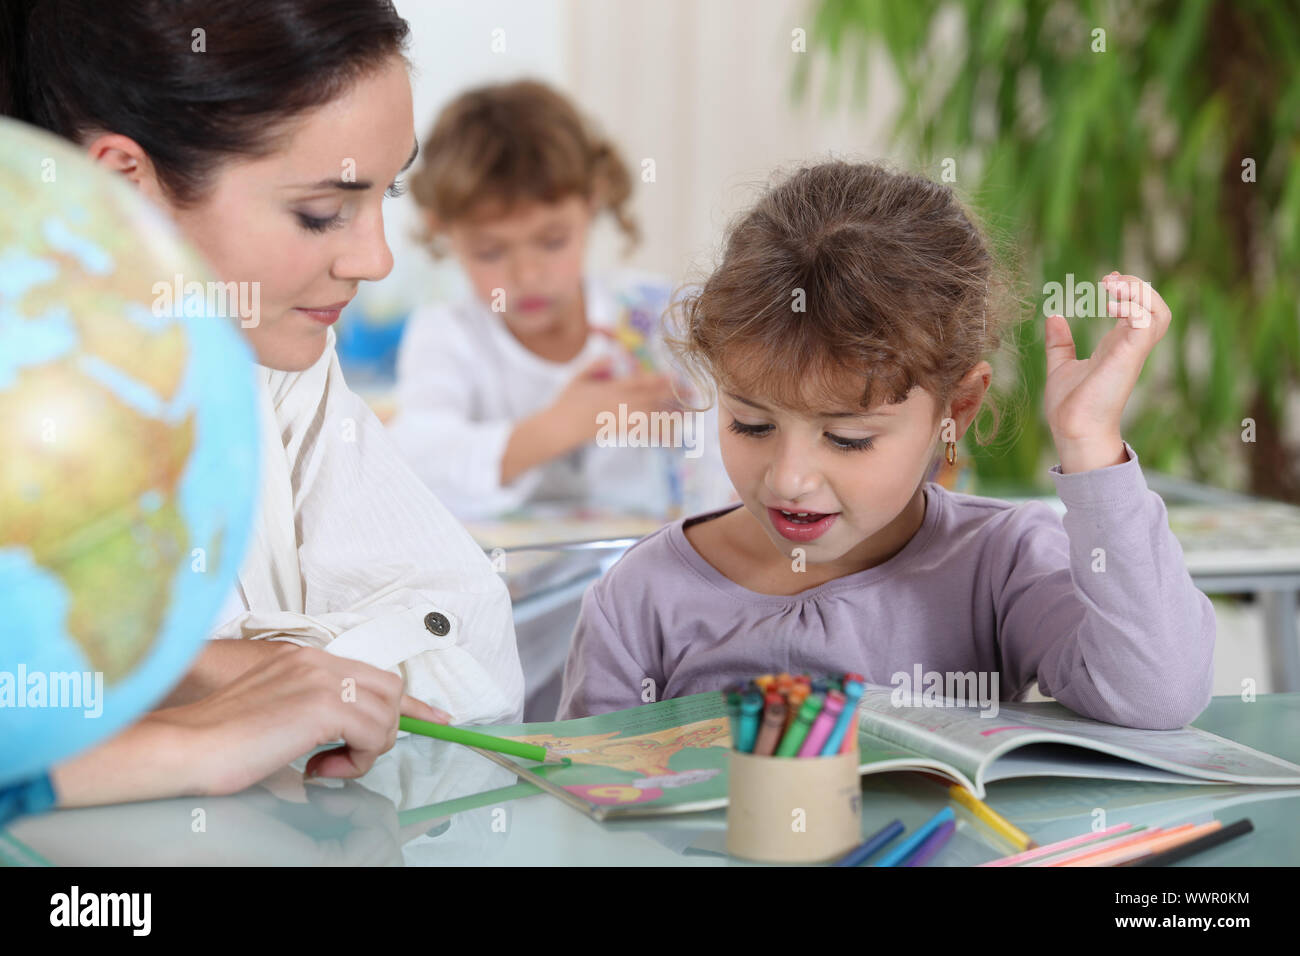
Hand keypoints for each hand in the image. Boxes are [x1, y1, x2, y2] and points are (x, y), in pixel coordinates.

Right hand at [52, 647, 448, 805]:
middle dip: (382, 730)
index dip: (412, 700)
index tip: (438, 717)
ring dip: (368, 748)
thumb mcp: (276, 715)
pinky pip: (375, 734)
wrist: (186, 745)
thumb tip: (340, 737)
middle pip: (390, 690)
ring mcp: (323, 679)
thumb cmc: (219, 740)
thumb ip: (311, 712)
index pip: (374, 673)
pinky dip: (358, 760)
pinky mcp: (324, 705)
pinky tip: (319, 769)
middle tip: (343, 757)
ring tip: (327, 764)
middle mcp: (318, 662)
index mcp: (305, 660)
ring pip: (388, 713)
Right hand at [550, 357, 677, 444]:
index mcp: (611, 388)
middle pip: (651, 398)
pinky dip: (658, 434)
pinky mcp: (618, 432)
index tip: (674, 377)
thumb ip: (595, 366)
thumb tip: (610, 358)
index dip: (658, 380)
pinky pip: (642, 433)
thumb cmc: (567, 402)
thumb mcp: (578, 378)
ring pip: (650, 416)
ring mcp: (620, 419)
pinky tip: (671, 436)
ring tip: (687, 414)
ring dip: (669, 414)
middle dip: (671, 396)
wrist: (559, 428)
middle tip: (691, 394)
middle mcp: (619, 404)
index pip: (639, 382)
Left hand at [1043, 272, 1171, 472]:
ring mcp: (1133, 351)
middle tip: (1109, 279)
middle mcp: (1130, 346)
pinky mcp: (1130, 356)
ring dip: (1139, 292)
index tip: (1105, 280)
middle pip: (1155, 307)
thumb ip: (1060, 343)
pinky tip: (1109, 303)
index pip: (1138, 310)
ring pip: (1159, 312)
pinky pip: (1145, 323)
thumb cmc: (1070, 405)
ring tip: (1111, 285)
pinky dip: (1133, 306)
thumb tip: (1053, 317)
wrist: (1073, 428)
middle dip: (1137, 286)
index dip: (1127, 290)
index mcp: (1118, 346)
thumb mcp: (1061, 366)